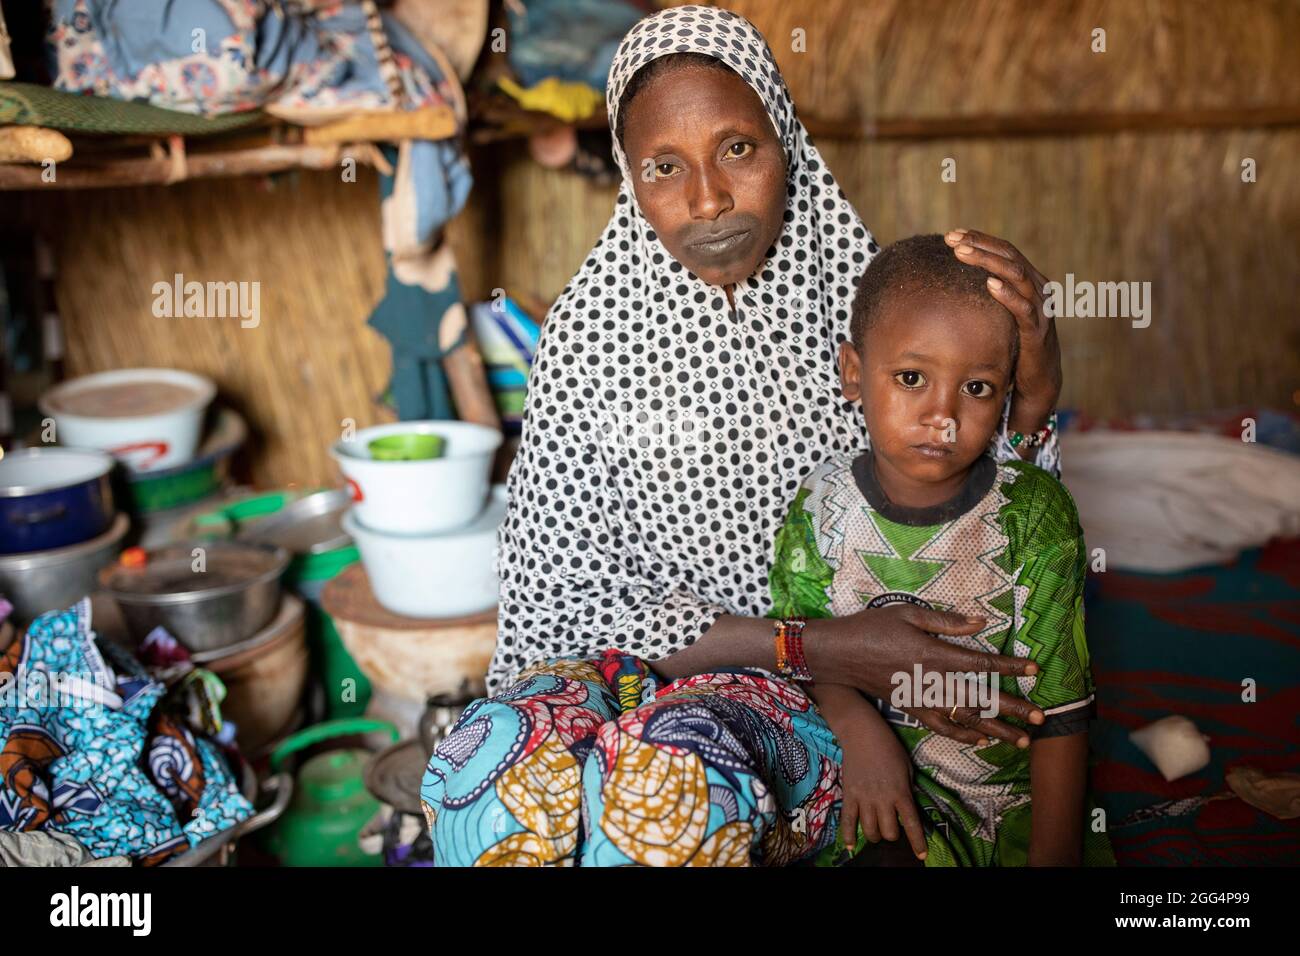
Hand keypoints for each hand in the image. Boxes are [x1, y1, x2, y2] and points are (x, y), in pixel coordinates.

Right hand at [804, 604, 1044, 746]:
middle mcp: (931, 681)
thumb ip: (947, 620)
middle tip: (1040, 718)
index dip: (1008, 667)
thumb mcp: (908, 613)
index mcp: (933, 654)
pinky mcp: (911, 708)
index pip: (979, 663)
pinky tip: (981, 740)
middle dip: (1012, 709)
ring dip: (995, 731)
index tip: (1034, 669)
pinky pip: (941, 727)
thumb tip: (981, 622)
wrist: (839, 654)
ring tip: (1021, 740)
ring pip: (965, 719)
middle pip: (979, 699)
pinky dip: (963, 735)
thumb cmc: (873, 627)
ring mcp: (921, 699)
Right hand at [838, 716, 926, 858]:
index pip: (912, 824)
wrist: (862, 733)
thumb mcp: (907, 767)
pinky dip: (848, 836)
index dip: (917, 843)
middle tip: (893, 828)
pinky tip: (850, 846)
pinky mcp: (849, 795)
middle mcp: (883, 799)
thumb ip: (907, 789)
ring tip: (877, 830)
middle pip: (890, 832)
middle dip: (893, 835)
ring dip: (876, 835)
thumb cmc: (889, 747)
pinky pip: (847, 821)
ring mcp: (864, 798)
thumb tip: (906, 807)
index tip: (921, 855)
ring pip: (870, 830)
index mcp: (901, 792)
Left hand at [945, 229, 1061, 433]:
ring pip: (1017, 275)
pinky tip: (989, 285)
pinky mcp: (1038, 331)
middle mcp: (1038, 289)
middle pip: (1009, 256)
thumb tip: (947, 281)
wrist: (1035, 383)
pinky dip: (1008, 294)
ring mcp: (1041, 309)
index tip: (952, 234)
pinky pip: (1024, 308)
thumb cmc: (1012, 346)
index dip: (980, 240)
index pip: (1004, 251)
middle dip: (980, 245)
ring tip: (963, 253)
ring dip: (988, 262)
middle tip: (952, 238)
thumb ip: (983, 296)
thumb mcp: (996, 315)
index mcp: (1028, 282)